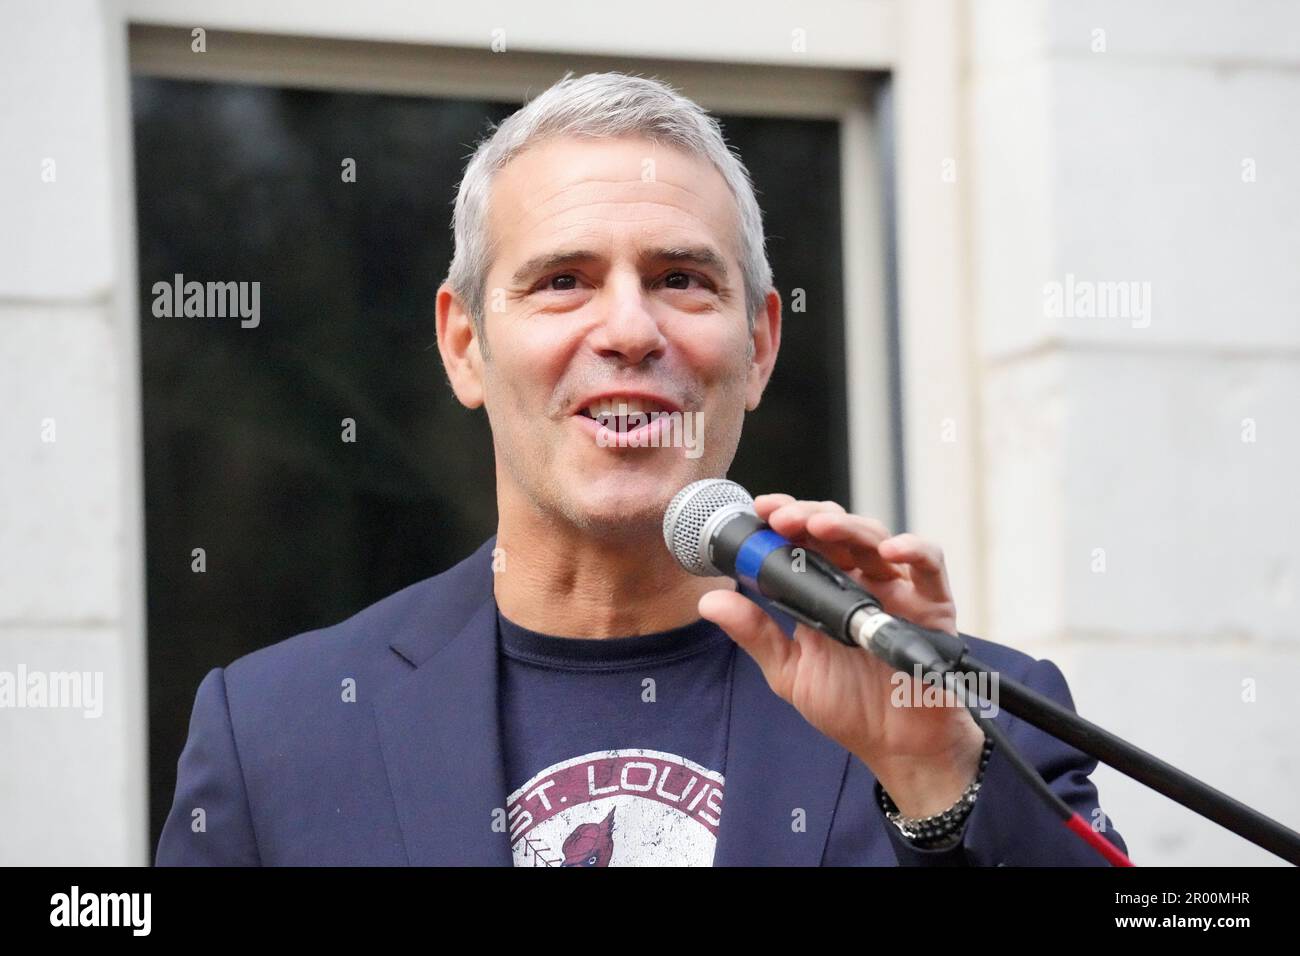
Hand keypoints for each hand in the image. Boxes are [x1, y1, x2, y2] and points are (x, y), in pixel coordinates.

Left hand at [698, 494, 984, 816]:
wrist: (896, 748)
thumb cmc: (849, 707)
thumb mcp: (790, 671)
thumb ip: (755, 633)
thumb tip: (709, 601)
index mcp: (827, 590)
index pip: (805, 540)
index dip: (784, 519)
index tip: (758, 512)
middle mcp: (861, 582)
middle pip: (839, 529)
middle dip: (808, 515)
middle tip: (781, 517)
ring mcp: (898, 590)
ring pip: (876, 537)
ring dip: (847, 526)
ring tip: (817, 526)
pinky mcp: (934, 606)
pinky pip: (930, 566)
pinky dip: (914, 549)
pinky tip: (889, 551)